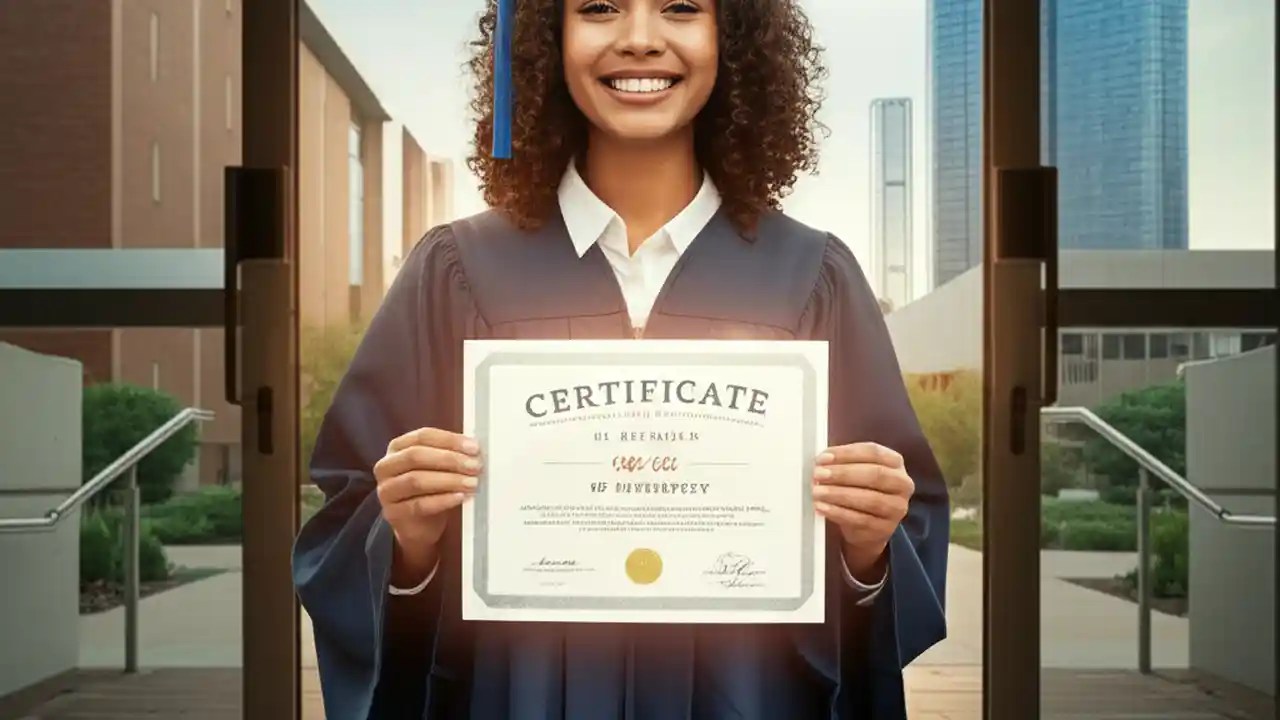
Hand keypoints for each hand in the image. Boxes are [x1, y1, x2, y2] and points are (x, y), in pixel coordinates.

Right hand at [374, 428, 481, 577]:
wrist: (418, 526)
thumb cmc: (429, 490)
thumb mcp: (436, 468)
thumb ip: (450, 454)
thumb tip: (474, 448)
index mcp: (397, 447)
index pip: (423, 436)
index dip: (449, 440)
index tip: (473, 448)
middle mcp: (386, 466)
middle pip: (416, 456)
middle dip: (449, 460)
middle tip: (474, 466)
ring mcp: (386, 491)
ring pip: (416, 480)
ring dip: (448, 480)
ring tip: (471, 483)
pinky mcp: (393, 513)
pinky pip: (419, 505)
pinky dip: (442, 500)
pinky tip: (459, 497)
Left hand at [812, 442, 913, 577]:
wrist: (869, 527)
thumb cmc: (861, 490)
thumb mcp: (857, 471)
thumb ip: (842, 462)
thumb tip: (821, 461)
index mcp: (894, 462)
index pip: (873, 452)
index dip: (846, 454)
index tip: (823, 457)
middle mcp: (902, 484)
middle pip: (875, 474)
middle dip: (843, 474)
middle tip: (818, 474)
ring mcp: (897, 508)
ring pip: (870, 499)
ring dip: (839, 494)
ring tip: (817, 492)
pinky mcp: (885, 528)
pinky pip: (861, 520)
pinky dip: (838, 513)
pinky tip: (822, 507)